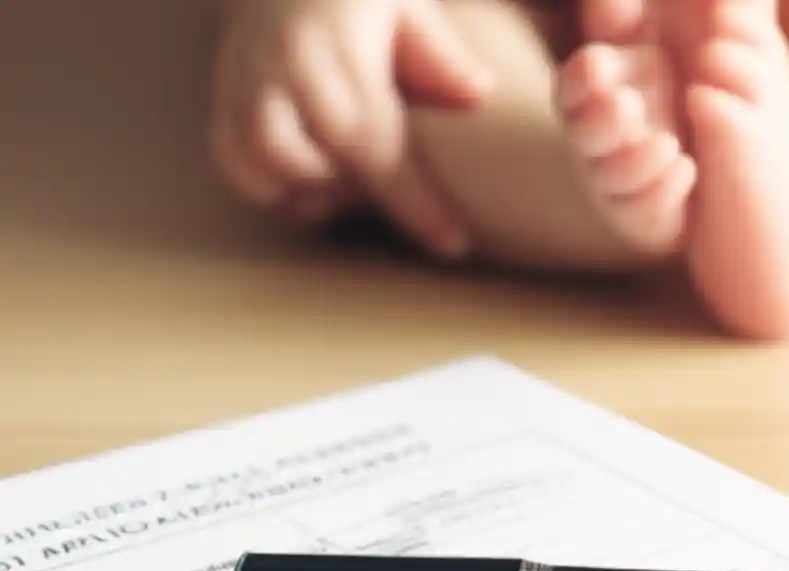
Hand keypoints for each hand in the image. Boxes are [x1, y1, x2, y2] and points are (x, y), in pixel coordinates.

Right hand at [210, 0, 492, 257]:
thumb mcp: (412, 10)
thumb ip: (444, 57)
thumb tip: (480, 96)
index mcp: (335, 50)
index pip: (375, 142)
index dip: (414, 203)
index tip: (453, 243)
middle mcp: (280, 68)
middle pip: (312, 164)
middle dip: (358, 192)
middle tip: (395, 184)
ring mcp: (242, 82)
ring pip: (263, 167)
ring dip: (310, 189)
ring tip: (351, 176)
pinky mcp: (221, 96)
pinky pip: (231, 161)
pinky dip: (269, 183)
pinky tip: (310, 175)